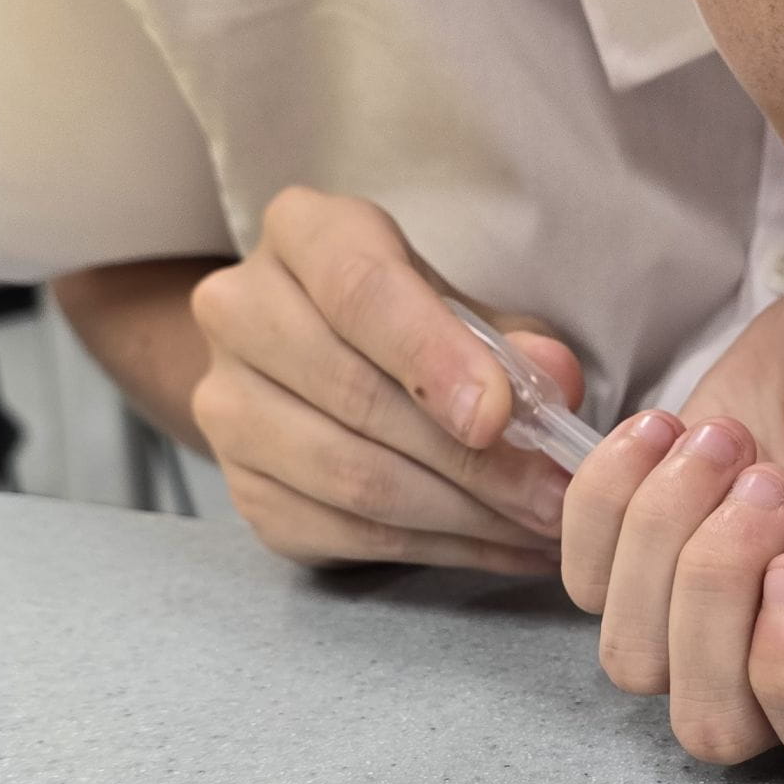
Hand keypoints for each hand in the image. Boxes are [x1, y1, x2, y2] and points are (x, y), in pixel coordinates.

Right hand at [189, 186, 580, 573]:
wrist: (313, 370)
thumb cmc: (411, 326)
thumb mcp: (469, 310)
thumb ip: (515, 341)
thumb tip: (555, 377)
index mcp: (305, 234)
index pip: (361, 290)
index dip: (433, 357)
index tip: (499, 416)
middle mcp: (242, 311)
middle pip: (360, 397)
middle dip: (476, 461)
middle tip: (556, 497)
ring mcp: (227, 406)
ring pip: (353, 479)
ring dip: (465, 516)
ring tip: (542, 529)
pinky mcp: (243, 490)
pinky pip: (347, 533)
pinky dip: (439, 549)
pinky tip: (501, 547)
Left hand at [562, 265, 783, 783]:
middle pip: (719, 726)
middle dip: (712, 601)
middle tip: (768, 476)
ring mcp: (728, 619)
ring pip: (637, 661)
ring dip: (660, 539)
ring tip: (726, 437)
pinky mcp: (657, 561)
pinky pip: (586, 580)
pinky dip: (605, 500)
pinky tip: (669, 426)